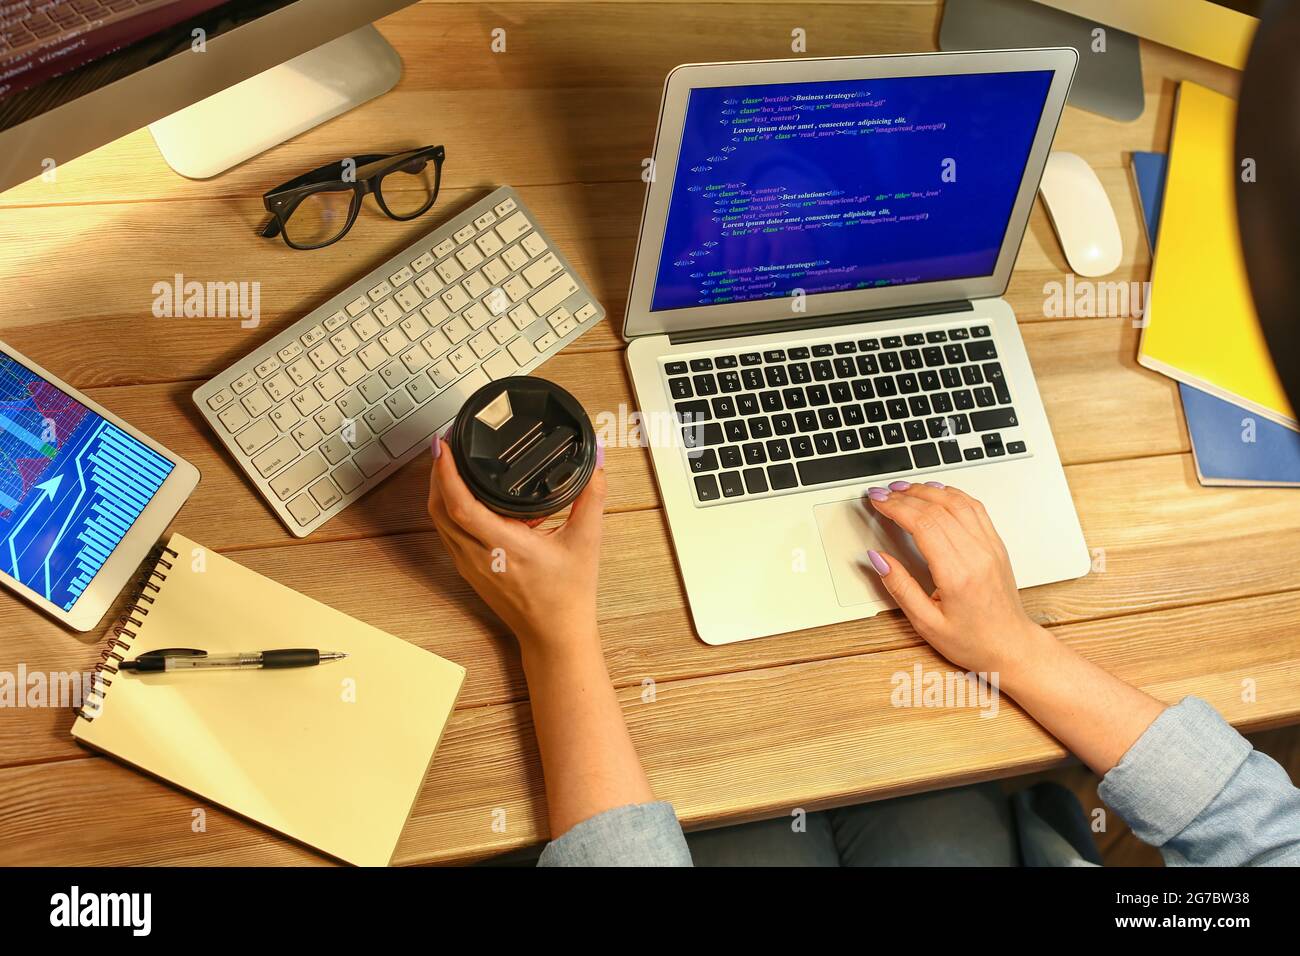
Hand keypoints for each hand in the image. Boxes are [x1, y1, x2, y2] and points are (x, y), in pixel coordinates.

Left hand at [427, 434, 606, 658]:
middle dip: (437, 474)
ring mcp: (470, 565)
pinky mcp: (470, 571)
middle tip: (447, 445)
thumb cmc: (568, 595)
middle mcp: (478, 556)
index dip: (447, 473)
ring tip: (453, 465)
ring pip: (440, 522)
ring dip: (441, 492)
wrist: (556, 635)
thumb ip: (591, 497)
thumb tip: (595, 464)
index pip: (461, 506)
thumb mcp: (586, 541)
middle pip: (439, 510)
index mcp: (504, 546)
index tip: (445, 446)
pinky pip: (449, 534)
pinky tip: (468, 498)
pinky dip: (450, 511)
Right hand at [862, 479, 1043, 674]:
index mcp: (957, 574)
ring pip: (957, 502)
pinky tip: (936, 492)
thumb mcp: (926, 623)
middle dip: (904, 496)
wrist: (1011, 647)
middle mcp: (977, 555)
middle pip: (937, 509)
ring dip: (927, 490)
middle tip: (881, 493)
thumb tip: (878, 559)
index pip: (922, 524)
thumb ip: (900, 587)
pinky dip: (952, 493)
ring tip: (903, 488)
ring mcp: (990, 546)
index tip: (877, 501)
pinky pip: (975, 508)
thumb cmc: (972, 641)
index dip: (895, 507)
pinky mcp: (996, 544)